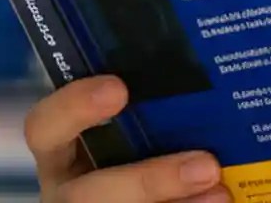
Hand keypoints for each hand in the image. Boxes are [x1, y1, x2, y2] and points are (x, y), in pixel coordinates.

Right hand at [24, 75, 229, 202]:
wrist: (150, 190)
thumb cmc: (146, 143)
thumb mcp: (139, 126)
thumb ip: (156, 110)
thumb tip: (214, 80)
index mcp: (64, 152)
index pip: (46, 126)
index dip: (73, 108)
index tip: (118, 88)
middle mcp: (71, 188)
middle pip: (88, 193)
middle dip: (149, 181)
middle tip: (207, 165)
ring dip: (173, 199)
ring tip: (221, 192)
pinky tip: (224, 199)